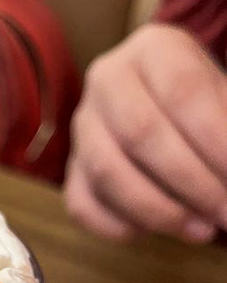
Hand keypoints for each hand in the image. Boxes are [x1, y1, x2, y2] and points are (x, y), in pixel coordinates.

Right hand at [65, 24, 226, 242]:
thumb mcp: (226, 99)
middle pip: (141, 133)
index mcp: (153, 49)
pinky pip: (82, 205)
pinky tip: (154, 233)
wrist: (168, 108)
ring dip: (158, 211)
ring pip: (107, 172)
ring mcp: (83, 127)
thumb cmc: (207, 106)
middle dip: (192, 183)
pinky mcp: (71, 169)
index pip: (183, 92)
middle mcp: (107, 81)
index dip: (216, 141)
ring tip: (201, 230)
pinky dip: (118, 226)